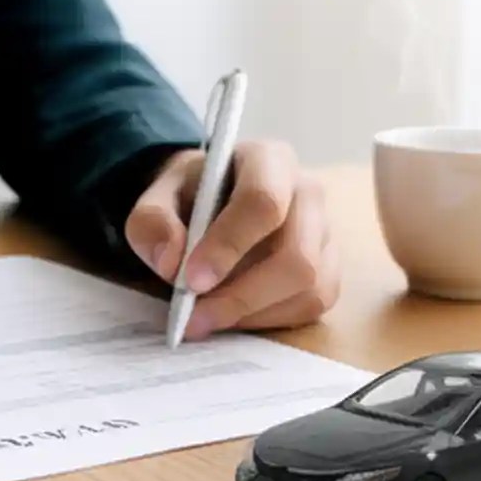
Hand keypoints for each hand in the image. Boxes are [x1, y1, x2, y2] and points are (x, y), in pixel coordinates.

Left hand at [123, 141, 338, 338]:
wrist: (210, 203)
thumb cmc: (190, 197)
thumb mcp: (157, 198)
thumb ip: (152, 222)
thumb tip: (171, 262)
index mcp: (269, 160)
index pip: (263, 203)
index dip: (228, 246)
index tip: (191, 280)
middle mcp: (308, 193)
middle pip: (297, 255)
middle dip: (244, 295)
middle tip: (196, 317)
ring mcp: (325, 233)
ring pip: (309, 286)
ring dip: (253, 313)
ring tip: (208, 317)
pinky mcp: (328, 269)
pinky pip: (311, 306)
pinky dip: (268, 320)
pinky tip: (234, 315)